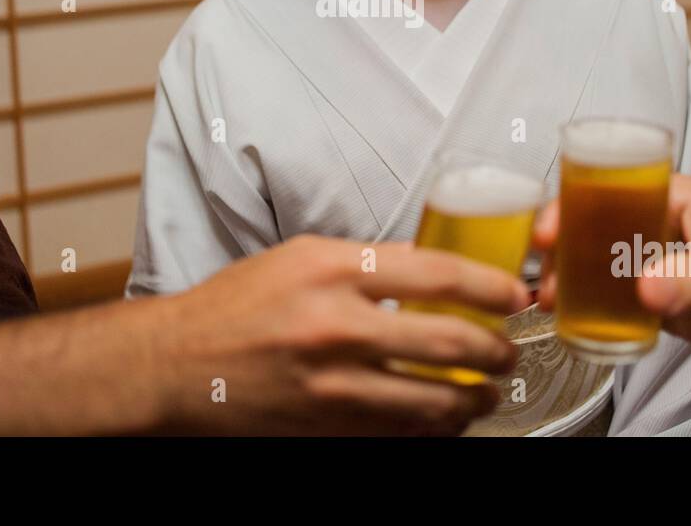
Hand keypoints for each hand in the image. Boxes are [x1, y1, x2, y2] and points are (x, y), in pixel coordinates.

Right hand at [151, 234, 530, 434]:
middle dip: (494, 351)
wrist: (178, 362)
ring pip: (432, 398)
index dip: (489, 286)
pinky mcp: (325, 425)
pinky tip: (443, 419)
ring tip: (486, 395)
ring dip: (473, 399)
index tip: (512, 295)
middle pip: (447, 339)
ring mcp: (331, 382)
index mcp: (333, 268)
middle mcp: (336, 324)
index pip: (436, 272)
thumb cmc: (237, 304)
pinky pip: (399, 432)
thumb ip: (366, 262)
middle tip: (508, 353)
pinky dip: (431, 428)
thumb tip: (433, 272)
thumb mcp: (301, 258)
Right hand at [532, 175, 690, 351]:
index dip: (570, 206)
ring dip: (566, 280)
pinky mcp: (649, 296)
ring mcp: (646, 260)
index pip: (606, 190)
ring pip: (593, 264)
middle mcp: (647, 222)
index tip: (546, 233)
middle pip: (588, 227)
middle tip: (541, 277)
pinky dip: (586, 307)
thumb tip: (644, 290)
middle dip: (558, 249)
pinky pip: (609, 298)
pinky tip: (567, 320)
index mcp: (665, 195)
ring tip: (546, 303)